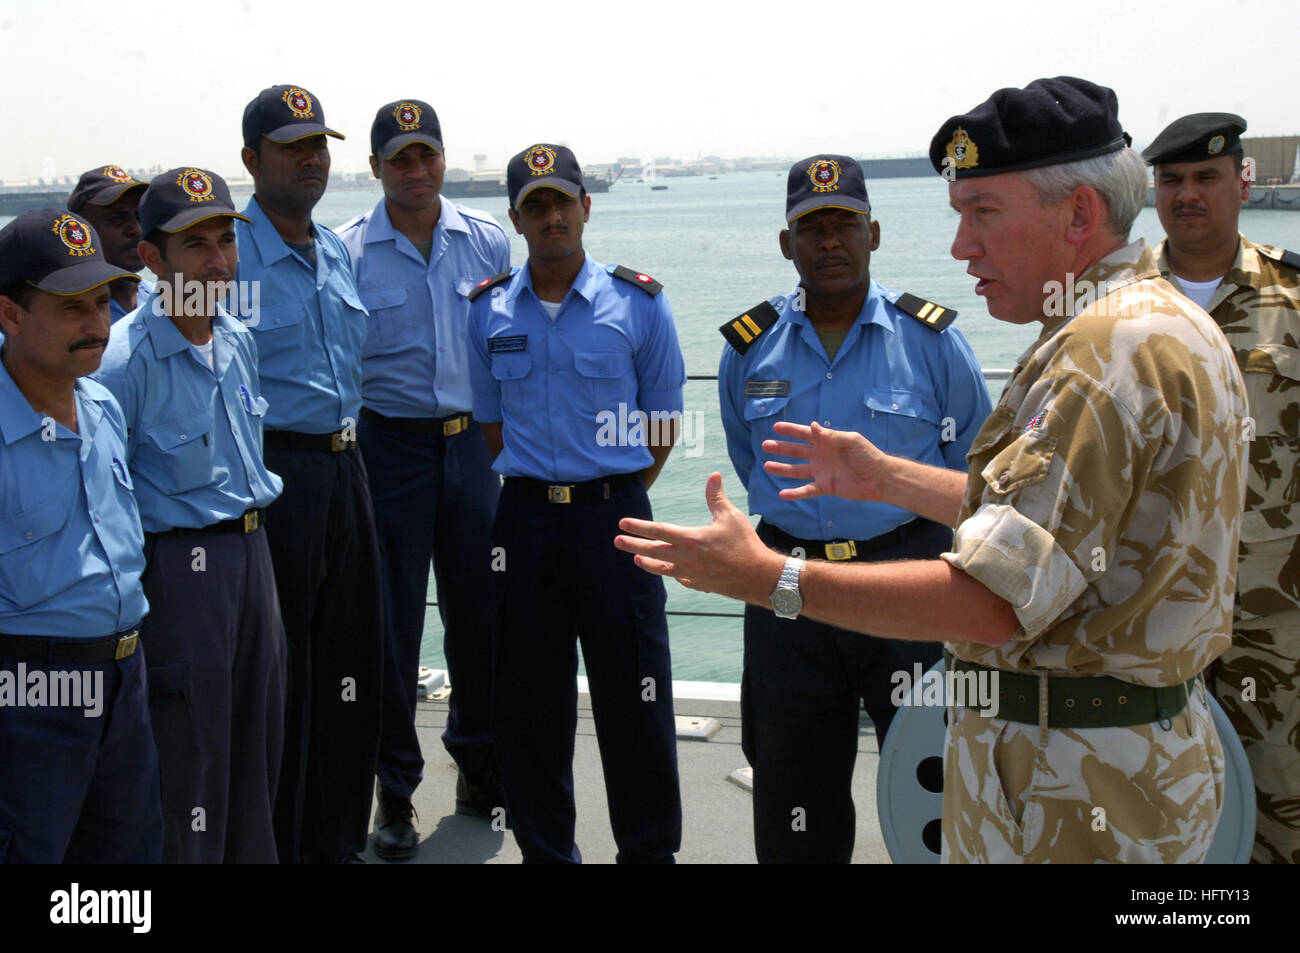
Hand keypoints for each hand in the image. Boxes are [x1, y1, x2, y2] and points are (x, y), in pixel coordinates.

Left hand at [615, 472, 782, 602]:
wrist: (758, 577)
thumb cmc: (745, 544)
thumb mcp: (731, 516)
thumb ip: (716, 497)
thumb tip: (713, 475)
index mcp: (691, 540)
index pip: (658, 531)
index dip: (639, 527)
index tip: (622, 523)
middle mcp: (686, 558)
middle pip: (653, 552)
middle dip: (633, 546)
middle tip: (617, 541)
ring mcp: (691, 574)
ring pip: (662, 569)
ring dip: (647, 563)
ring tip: (636, 560)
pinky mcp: (700, 584)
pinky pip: (680, 579)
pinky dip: (673, 573)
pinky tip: (671, 572)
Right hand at [762, 421, 891, 502]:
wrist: (879, 478)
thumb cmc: (868, 456)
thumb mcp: (851, 440)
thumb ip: (831, 435)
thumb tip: (813, 426)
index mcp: (827, 442)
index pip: (805, 434)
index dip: (791, 430)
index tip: (776, 427)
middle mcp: (821, 455)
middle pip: (797, 451)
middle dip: (781, 448)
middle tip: (765, 445)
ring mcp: (822, 471)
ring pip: (797, 470)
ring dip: (782, 468)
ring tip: (767, 466)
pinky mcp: (825, 486)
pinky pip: (807, 490)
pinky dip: (795, 493)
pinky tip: (783, 493)